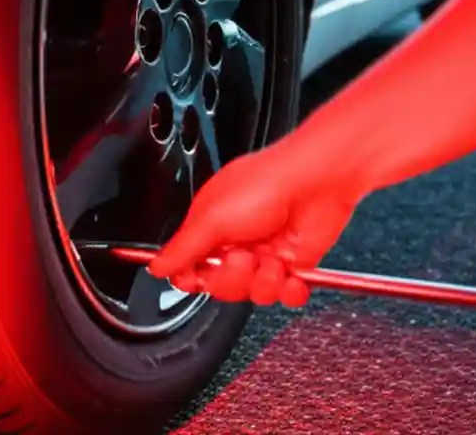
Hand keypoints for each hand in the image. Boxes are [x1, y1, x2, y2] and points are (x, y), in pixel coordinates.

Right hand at [147, 139, 364, 306]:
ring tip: (272, 262)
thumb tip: (156, 267)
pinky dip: (290, 290)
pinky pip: (285, 295)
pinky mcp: (294, 263)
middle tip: (242, 258)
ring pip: (253, 294)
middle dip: (232, 279)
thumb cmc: (268, 183)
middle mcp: (237, 240)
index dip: (191, 278)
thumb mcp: (213, 217)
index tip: (197, 279)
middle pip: (221, 285)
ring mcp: (266, 252)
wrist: (319, 179)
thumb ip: (183, 248)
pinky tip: (291, 276)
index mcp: (211, 225)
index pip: (189, 265)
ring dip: (263, 283)